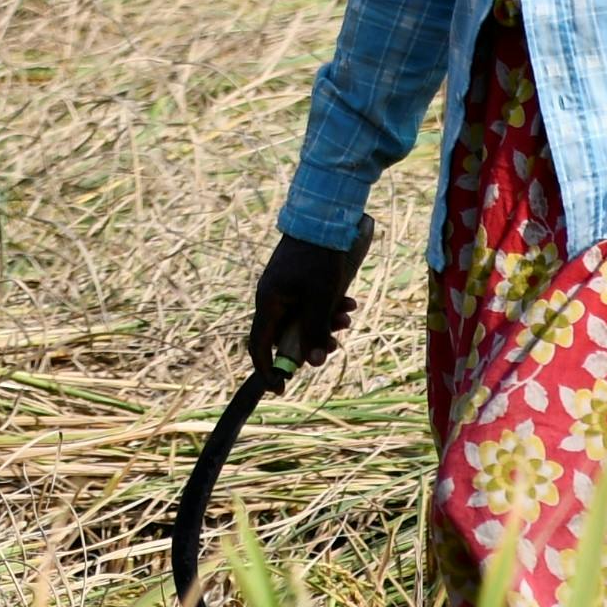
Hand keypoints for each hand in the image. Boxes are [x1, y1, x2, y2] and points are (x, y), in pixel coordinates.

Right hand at [248, 231, 367, 373]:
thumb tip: (312, 363)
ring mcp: (285, 288)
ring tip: (348, 315)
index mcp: (269, 302)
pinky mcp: (299, 281)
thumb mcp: (321, 297)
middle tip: (334, 345)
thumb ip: (315, 329)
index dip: (267, 370)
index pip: (258, 346)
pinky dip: (327, 308)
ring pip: (302, 319)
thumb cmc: (319, 257)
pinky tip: (348, 301)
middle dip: (312, 342)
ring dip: (325, 323)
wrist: (323, 218)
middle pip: (287, 335)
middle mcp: (272, 298)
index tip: (280, 388)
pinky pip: (310, 304)